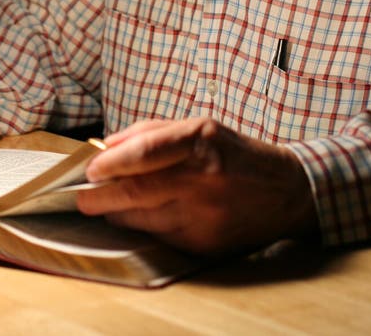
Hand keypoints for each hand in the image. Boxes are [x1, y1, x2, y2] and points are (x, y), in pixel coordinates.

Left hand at [77, 117, 318, 254]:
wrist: (287, 191)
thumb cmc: (233, 152)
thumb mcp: (198, 126)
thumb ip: (150, 132)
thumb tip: (106, 146)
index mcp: (200, 140)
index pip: (143, 154)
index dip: (110, 163)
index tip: (90, 170)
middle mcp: (203, 178)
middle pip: (137, 192)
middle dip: (101, 196)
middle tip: (83, 198)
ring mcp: (206, 215)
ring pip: (144, 219)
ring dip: (117, 213)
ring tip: (105, 206)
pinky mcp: (207, 243)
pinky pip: (162, 237)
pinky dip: (144, 228)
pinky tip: (137, 219)